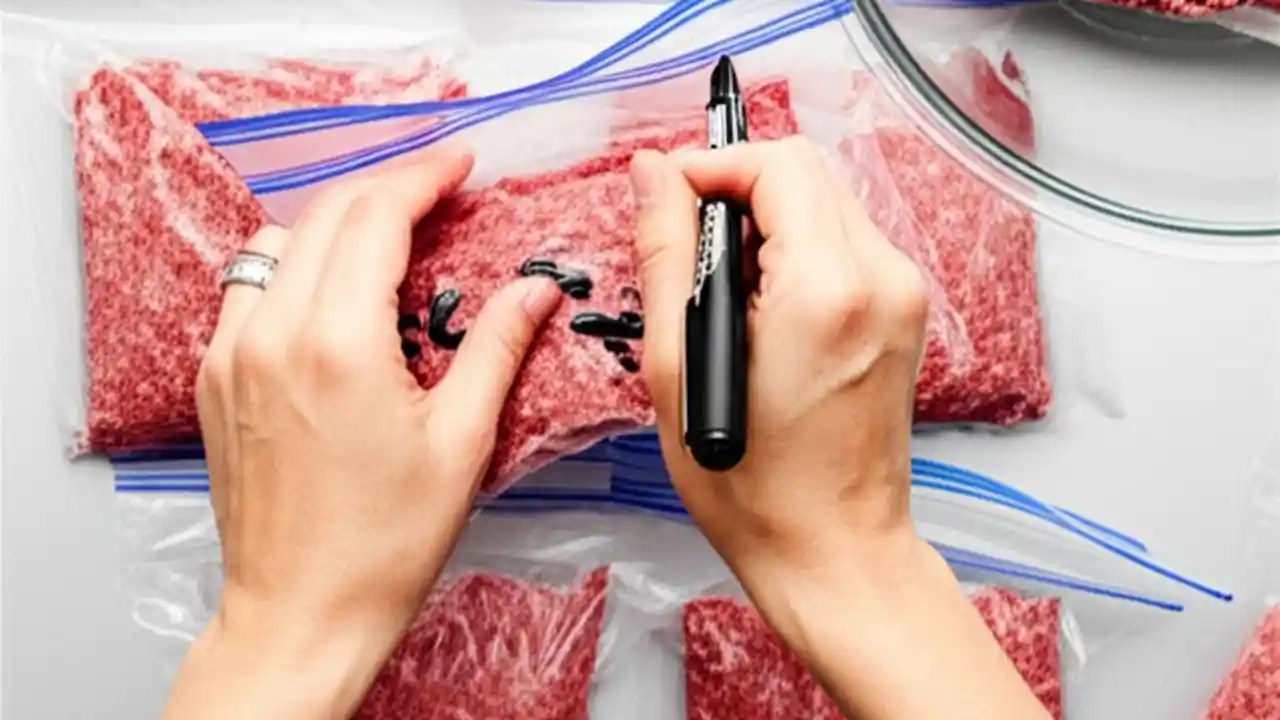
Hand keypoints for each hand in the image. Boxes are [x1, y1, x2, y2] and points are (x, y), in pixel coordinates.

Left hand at [165, 153, 563, 718]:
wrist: (301, 612)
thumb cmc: (381, 544)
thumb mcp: (461, 442)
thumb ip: (497, 348)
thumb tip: (534, 290)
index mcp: (338, 344)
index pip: (376, 217)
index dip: (424, 176)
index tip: (459, 161)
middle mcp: (272, 335)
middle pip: (326, 215)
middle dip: (386, 189)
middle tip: (438, 192)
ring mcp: (232, 354)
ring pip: (278, 242)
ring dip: (335, 223)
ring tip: (387, 239)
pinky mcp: (213, 379)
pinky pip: (247, 288)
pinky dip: (291, 266)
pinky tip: (330, 294)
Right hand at [631, 137, 928, 590]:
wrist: (834, 551)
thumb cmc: (755, 487)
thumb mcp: (679, 370)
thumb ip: (666, 256)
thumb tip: (652, 177)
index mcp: (825, 288)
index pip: (774, 165)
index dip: (709, 169)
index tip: (666, 200)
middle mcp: (880, 278)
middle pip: (804, 172)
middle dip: (735, 192)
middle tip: (687, 252)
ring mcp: (902, 295)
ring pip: (824, 203)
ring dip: (764, 225)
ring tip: (724, 298)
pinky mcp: (902, 314)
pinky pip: (843, 244)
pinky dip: (795, 254)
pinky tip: (761, 315)